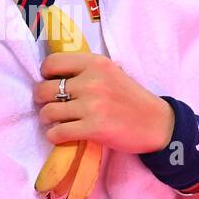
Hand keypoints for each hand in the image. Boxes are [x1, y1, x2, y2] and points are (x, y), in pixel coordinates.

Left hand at [34, 51, 174, 153]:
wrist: (157, 124)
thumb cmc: (131, 98)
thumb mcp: (111, 72)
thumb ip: (85, 70)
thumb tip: (52, 74)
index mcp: (95, 63)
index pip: (52, 63)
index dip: (46, 74)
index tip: (51, 82)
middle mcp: (92, 82)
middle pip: (44, 89)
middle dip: (42, 99)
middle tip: (51, 105)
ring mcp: (92, 106)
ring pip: (48, 112)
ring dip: (48, 119)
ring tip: (57, 121)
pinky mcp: (93, 129)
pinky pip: (57, 133)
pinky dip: (54, 136)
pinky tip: (62, 135)